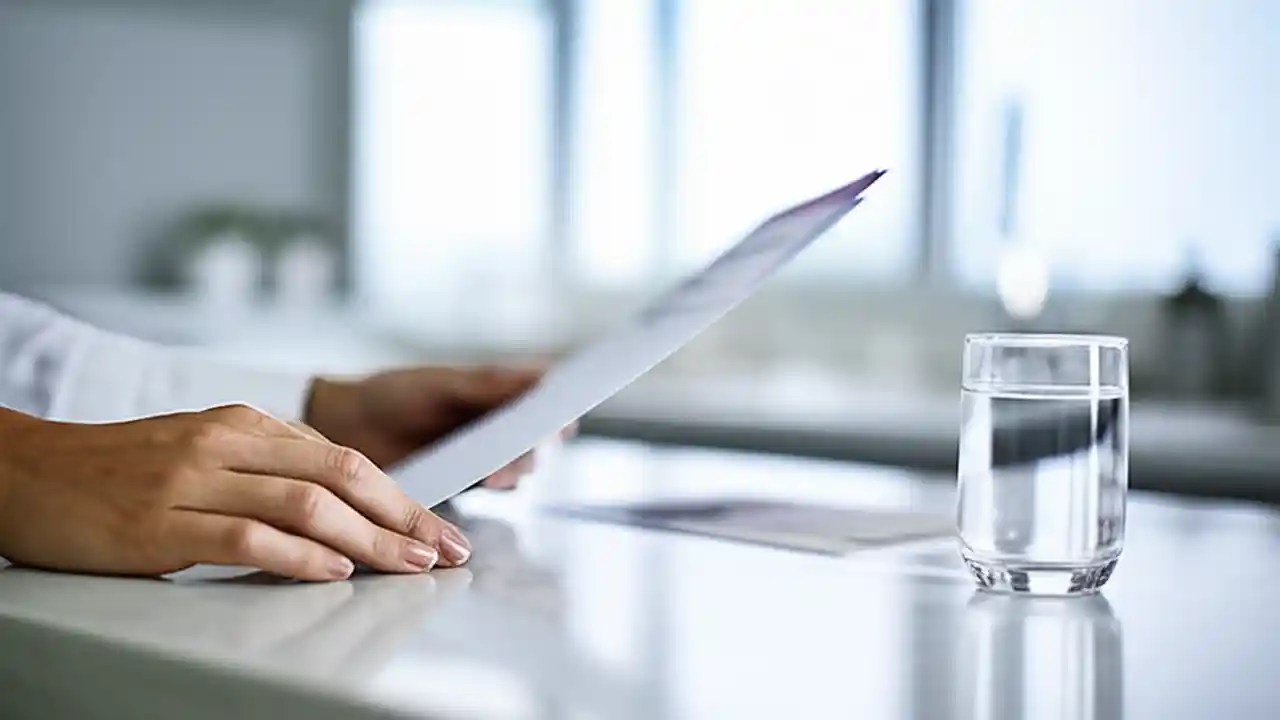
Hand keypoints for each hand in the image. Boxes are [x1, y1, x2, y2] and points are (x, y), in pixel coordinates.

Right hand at [0, 405, 471, 580]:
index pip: (344, 458)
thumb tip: (342, 504)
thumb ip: (266, 469)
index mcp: (243, 425)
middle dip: (405, 516)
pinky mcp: (160, 523)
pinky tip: (334, 570)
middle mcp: (226, 443)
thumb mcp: (202, 452)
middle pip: (342, 476)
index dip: (402, 496)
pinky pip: (246, 537)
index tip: (441, 528)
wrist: (24, 472)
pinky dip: (298, 556)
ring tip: (410, 565)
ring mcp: (193, 480)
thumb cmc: (119, 470)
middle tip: (448, 550)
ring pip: (306, 504)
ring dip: (370, 539)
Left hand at [305, 365, 570, 489]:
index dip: (559, 410)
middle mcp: (496, 427)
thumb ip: (492, 385)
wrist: (346, 428)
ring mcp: (482, 458)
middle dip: (534, 446)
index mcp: (497, 394)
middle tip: (528, 448)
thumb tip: (545, 377)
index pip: (543, 402)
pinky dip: (495, 486)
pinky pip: (491, 489)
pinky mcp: (464, 486)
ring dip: (515, 469)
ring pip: (517, 468)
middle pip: (535, 441)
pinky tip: (489, 482)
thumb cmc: (393, 396)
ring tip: (502, 468)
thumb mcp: (443, 384)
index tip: (565, 418)